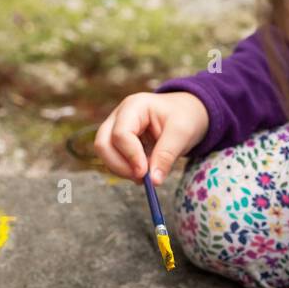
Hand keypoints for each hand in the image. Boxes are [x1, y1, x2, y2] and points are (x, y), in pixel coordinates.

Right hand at [94, 91, 208, 183]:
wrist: (186, 113)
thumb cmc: (185, 117)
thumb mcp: (182, 133)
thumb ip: (166, 155)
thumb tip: (154, 181)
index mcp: (135, 106)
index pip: (120, 134)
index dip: (131, 156)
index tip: (145, 173)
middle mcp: (119, 116)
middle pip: (103, 143)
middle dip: (119, 166)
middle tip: (142, 179)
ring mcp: (115, 128)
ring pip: (104, 154)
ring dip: (122, 170)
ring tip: (146, 176)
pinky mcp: (118, 142)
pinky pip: (112, 160)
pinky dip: (125, 170)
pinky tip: (143, 171)